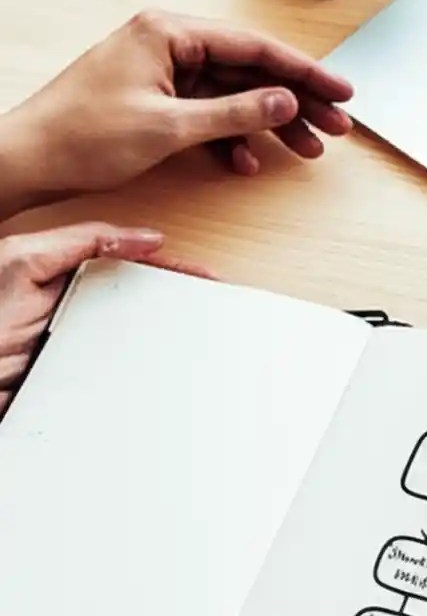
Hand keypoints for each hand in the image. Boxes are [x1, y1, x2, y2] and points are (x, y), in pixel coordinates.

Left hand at [0, 10, 353, 201]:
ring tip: (309, 148)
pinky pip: (212, 115)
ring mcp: (164, 72)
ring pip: (237, 95)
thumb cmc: (80, 136)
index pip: (254, 48)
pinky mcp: (160, 100)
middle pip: (252, 71)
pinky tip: (250, 161)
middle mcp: (169, 44)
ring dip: (273, 125)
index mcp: (168, 32)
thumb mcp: (170, 127)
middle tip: (337, 124)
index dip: (305, 72)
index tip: (340, 90)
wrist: (29, 161)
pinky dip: (234, 139)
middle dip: (297, 101)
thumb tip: (285, 101)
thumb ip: (235, 113)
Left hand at [0, 222, 211, 412]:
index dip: (170, 268)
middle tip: (214, 305)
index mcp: (68, 274)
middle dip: (179, 301)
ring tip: (200, 336)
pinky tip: (166, 371)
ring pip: (138, 337)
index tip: (204, 275)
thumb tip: (143, 238)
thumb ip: (81, 241)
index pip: (131, 265)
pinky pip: (124, 372)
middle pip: (142, 299)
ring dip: (168, 338)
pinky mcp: (82, 377)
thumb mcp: (22, 260)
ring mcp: (82, 344)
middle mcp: (79, 307)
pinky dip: (147, 372)